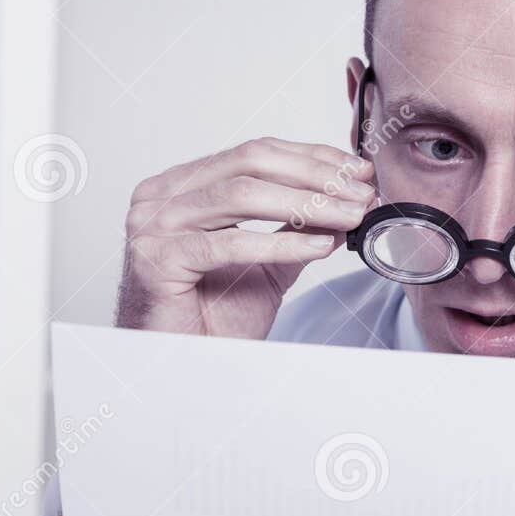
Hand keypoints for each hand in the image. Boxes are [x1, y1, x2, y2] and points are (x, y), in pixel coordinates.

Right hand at [115, 139, 373, 337]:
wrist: (182, 362)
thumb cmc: (213, 316)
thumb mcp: (269, 263)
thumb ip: (299, 228)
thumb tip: (346, 201)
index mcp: (183, 185)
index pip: (255, 153)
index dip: (312, 157)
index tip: (357, 170)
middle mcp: (161, 196)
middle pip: (250, 163)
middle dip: (315, 176)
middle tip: (360, 193)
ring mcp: (154, 223)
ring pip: (242, 195)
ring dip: (307, 204)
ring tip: (349, 216)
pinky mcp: (157, 257)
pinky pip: (230, 243)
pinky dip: (280, 243)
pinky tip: (319, 246)